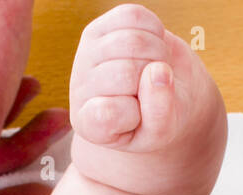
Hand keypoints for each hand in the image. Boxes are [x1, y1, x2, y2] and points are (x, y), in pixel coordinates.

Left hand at [68, 3, 226, 194]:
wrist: (160, 92)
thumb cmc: (158, 118)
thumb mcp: (162, 131)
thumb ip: (160, 113)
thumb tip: (157, 71)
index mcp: (89, 124)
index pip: (107, 114)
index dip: (135, 113)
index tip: (140, 117)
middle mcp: (80, 89)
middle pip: (125, 73)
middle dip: (154, 79)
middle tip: (156, 89)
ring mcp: (86, 55)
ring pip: (131, 42)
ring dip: (158, 53)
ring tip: (156, 68)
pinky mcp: (100, 27)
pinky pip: (134, 16)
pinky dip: (155, 30)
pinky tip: (153, 47)